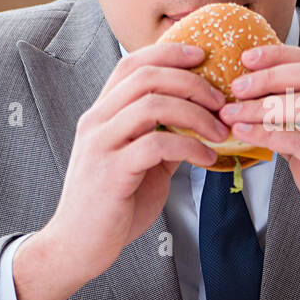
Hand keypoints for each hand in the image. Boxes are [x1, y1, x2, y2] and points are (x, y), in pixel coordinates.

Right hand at [14, 42, 227, 299]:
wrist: (78, 246)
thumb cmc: (112, 204)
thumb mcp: (140, 163)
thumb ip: (162, 138)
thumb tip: (199, 123)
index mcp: (102, 114)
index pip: (132, 64)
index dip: (168, 53)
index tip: (203, 55)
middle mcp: (96, 122)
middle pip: (146, 77)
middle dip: (191, 82)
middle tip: (221, 100)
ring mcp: (101, 145)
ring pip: (152, 105)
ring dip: (196, 114)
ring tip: (220, 132)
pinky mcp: (111, 172)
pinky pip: (157, 145)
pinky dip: (190, 147)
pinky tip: (208, 160)